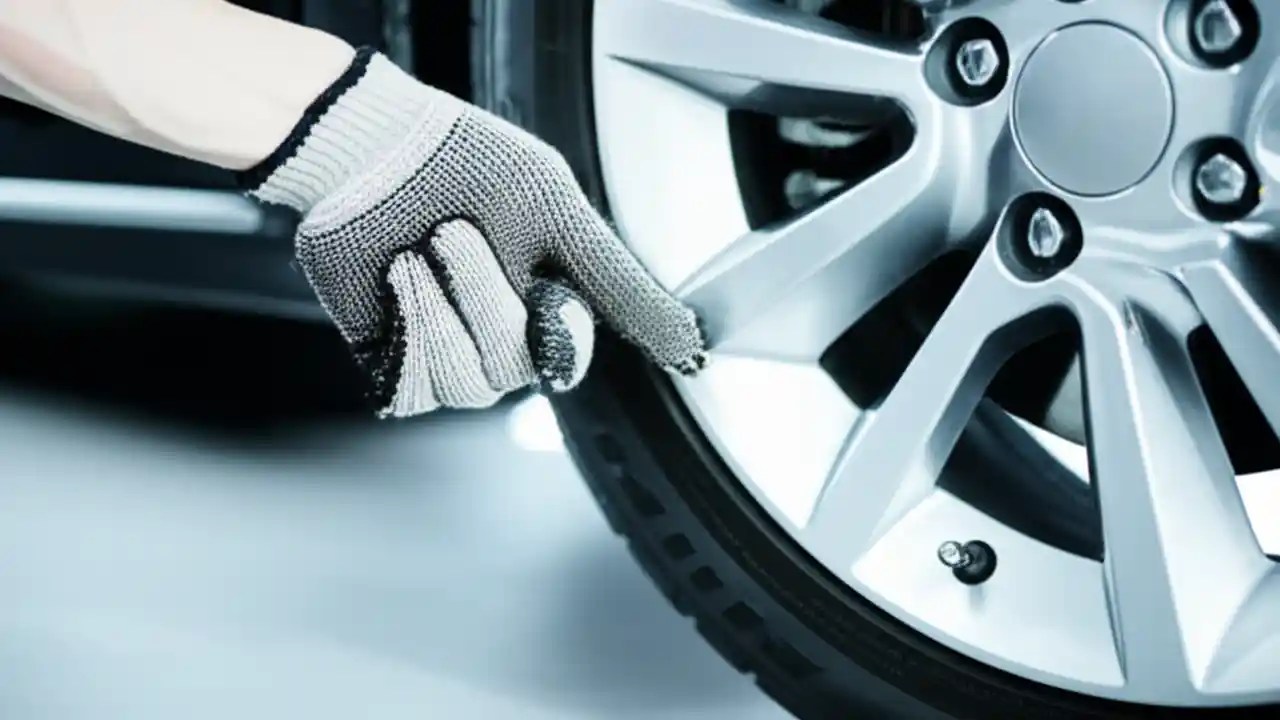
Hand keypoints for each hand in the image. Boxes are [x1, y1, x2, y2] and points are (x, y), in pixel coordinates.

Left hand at [244, 49, 704, 416]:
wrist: (365, 151)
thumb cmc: (464, 166)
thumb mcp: (562, 218)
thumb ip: (623, 288)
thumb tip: (691, 351)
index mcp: (551, 306)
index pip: (571, 355)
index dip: (552, 324)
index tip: (535, 283)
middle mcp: (506, 340)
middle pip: (517, 367)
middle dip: (482, 293)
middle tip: (453, 232)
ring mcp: (452, 358)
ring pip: (471, 385)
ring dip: (440, 307)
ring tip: (417, 251)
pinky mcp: (397, 367)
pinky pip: (418, 384)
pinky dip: (406, 323)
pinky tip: (393, 277)